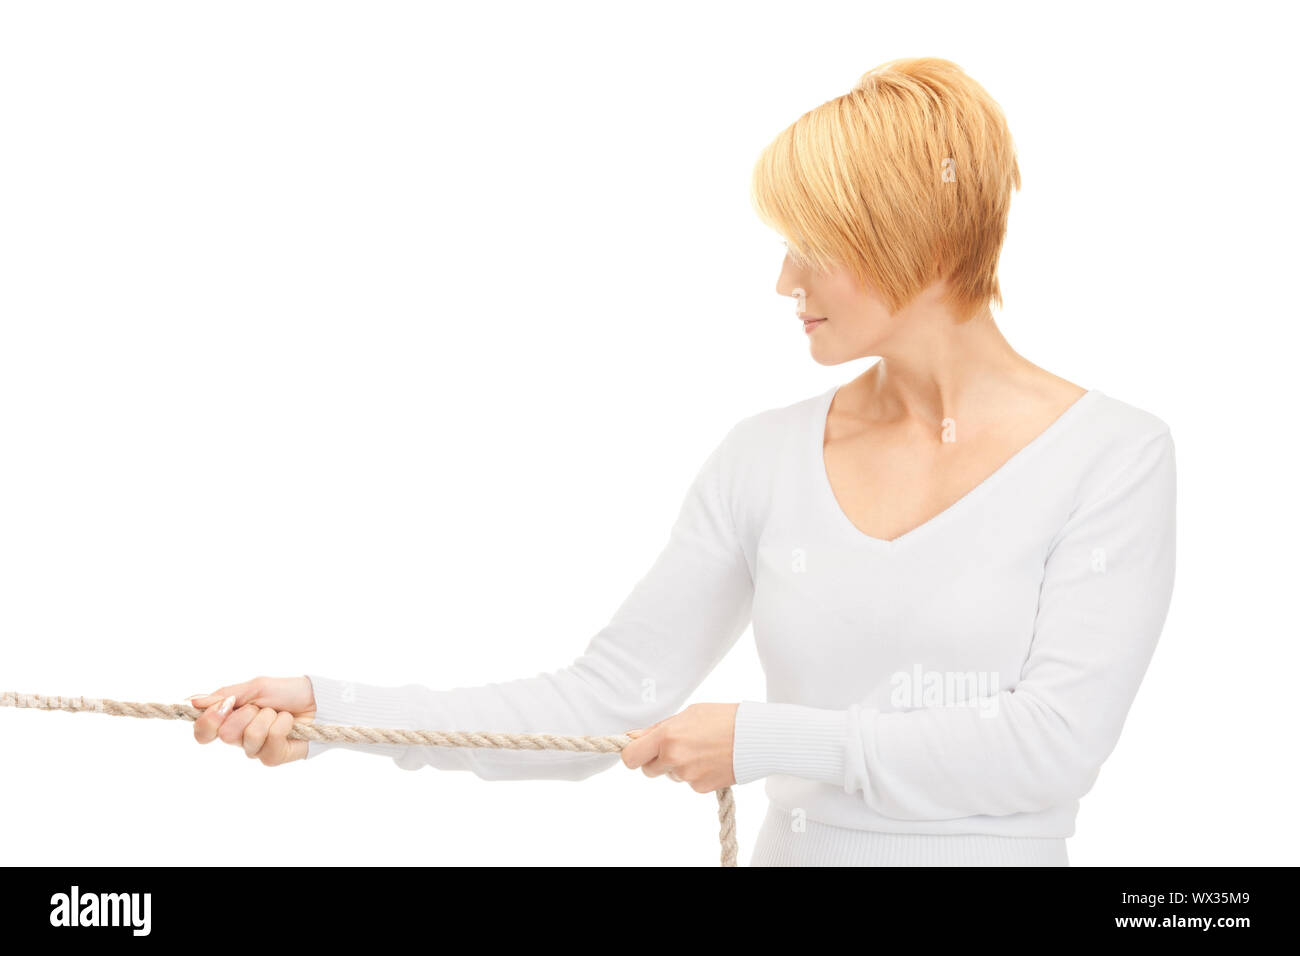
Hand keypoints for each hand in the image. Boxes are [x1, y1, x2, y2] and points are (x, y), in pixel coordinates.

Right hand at [188, 675, 316, 765]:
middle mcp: (239, 738)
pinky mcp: (273, 757)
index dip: (209, 722)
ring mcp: (256, 750)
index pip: (203, 732)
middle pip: (226, 734)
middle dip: (246, 713)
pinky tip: (289, 722)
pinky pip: (270, 742)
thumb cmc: (286, 692)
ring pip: (250, 737)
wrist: (317, 699)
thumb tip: (193, 700)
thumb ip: (225, 695)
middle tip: (261, 706)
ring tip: (278, 713)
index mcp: (229, 720)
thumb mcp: (255, 687)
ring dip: (267, 718)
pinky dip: (282, 725)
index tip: (225, 706)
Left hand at [619, 703, 738, 792]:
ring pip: (672, 775)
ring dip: (680, 766)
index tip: (639, 751)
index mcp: (667, 736)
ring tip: (703, 749)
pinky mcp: (701, 788)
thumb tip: (632, 737)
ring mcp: (688, 776)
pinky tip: (712, 760)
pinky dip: (697, 774)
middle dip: (657, 761)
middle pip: (649, 770)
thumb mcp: (688, 714)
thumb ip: (659, 728)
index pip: (631, 757)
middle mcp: (674, 758)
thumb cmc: (723, 718)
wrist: (757, 736)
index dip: (632, 754)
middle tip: (677, 747)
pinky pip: (689, 783)